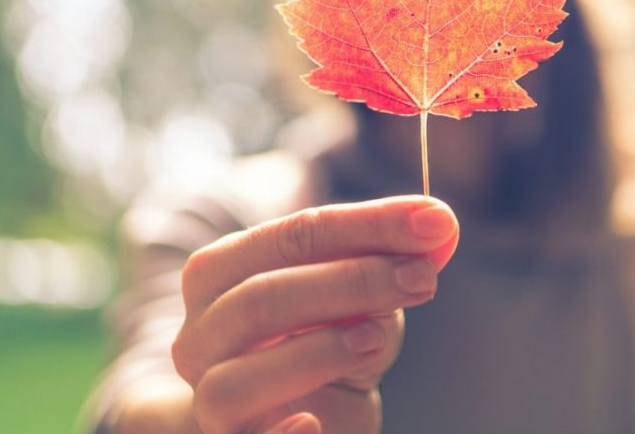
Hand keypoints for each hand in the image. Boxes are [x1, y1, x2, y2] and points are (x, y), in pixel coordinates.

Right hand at [170, 195, 459, 433]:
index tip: (435, 220)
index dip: (368, 224)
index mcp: (218, 275)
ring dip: (316, 354)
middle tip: (423, 277)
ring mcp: (207, 402)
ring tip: (376, 338)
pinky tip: (314, 423)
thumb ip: (390, 261)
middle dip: (352, 281)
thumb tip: (437, 228)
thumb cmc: (321, 345)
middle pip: (260, 299)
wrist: (294, 419)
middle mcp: (197, 337)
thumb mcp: (357, 299)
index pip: (293, 235)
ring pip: (237, 380)